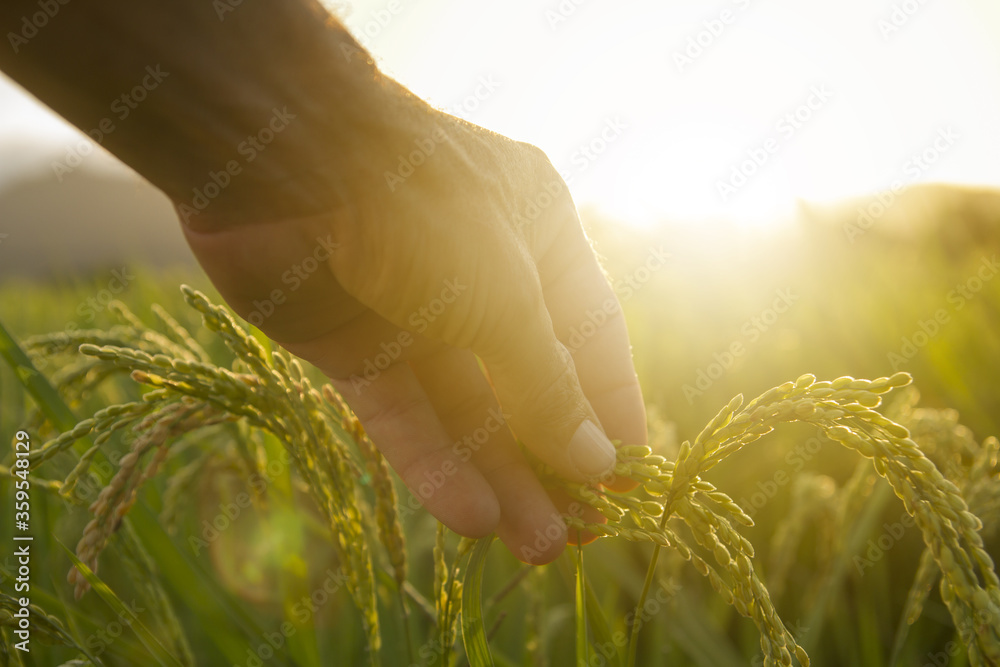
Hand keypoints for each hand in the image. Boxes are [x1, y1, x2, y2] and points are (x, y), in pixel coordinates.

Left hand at [180, 85, 645, 563]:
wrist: (279, 164)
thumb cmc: (422, 207)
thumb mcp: (507, 297)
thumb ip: (547, 383)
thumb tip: (596, 462)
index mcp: (537, 231)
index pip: (590, 329)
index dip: (609, 401)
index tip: (631, 472)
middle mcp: (480, 270)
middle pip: (527, 379)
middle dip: (553, 456)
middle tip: (582, 532)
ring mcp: (414, 307)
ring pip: (467, 407)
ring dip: (501, 476)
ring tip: (539, 546)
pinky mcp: (353, 340)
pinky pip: (403, 410)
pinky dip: (434, 461)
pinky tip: (471, 516)